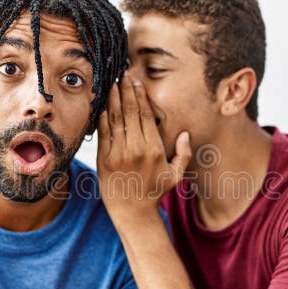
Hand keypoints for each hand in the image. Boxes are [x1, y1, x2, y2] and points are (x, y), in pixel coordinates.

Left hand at [97, 74, 190, 220]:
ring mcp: (118, 153)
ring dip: (112, 99)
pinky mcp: (104, 159)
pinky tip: (101, 104)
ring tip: (111, 84)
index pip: (147, 115)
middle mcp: (136, 148)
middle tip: (122, 75)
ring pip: (115, 118)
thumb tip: (186, 133)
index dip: (140, 96)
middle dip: (126, 91)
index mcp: (155, 149)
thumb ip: (183, 153)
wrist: (132, 212)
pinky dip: (101, 116)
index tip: (137, 83)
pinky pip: (103, 132)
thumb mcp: (175, 175)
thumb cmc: (154, 192)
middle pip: (130, 112)